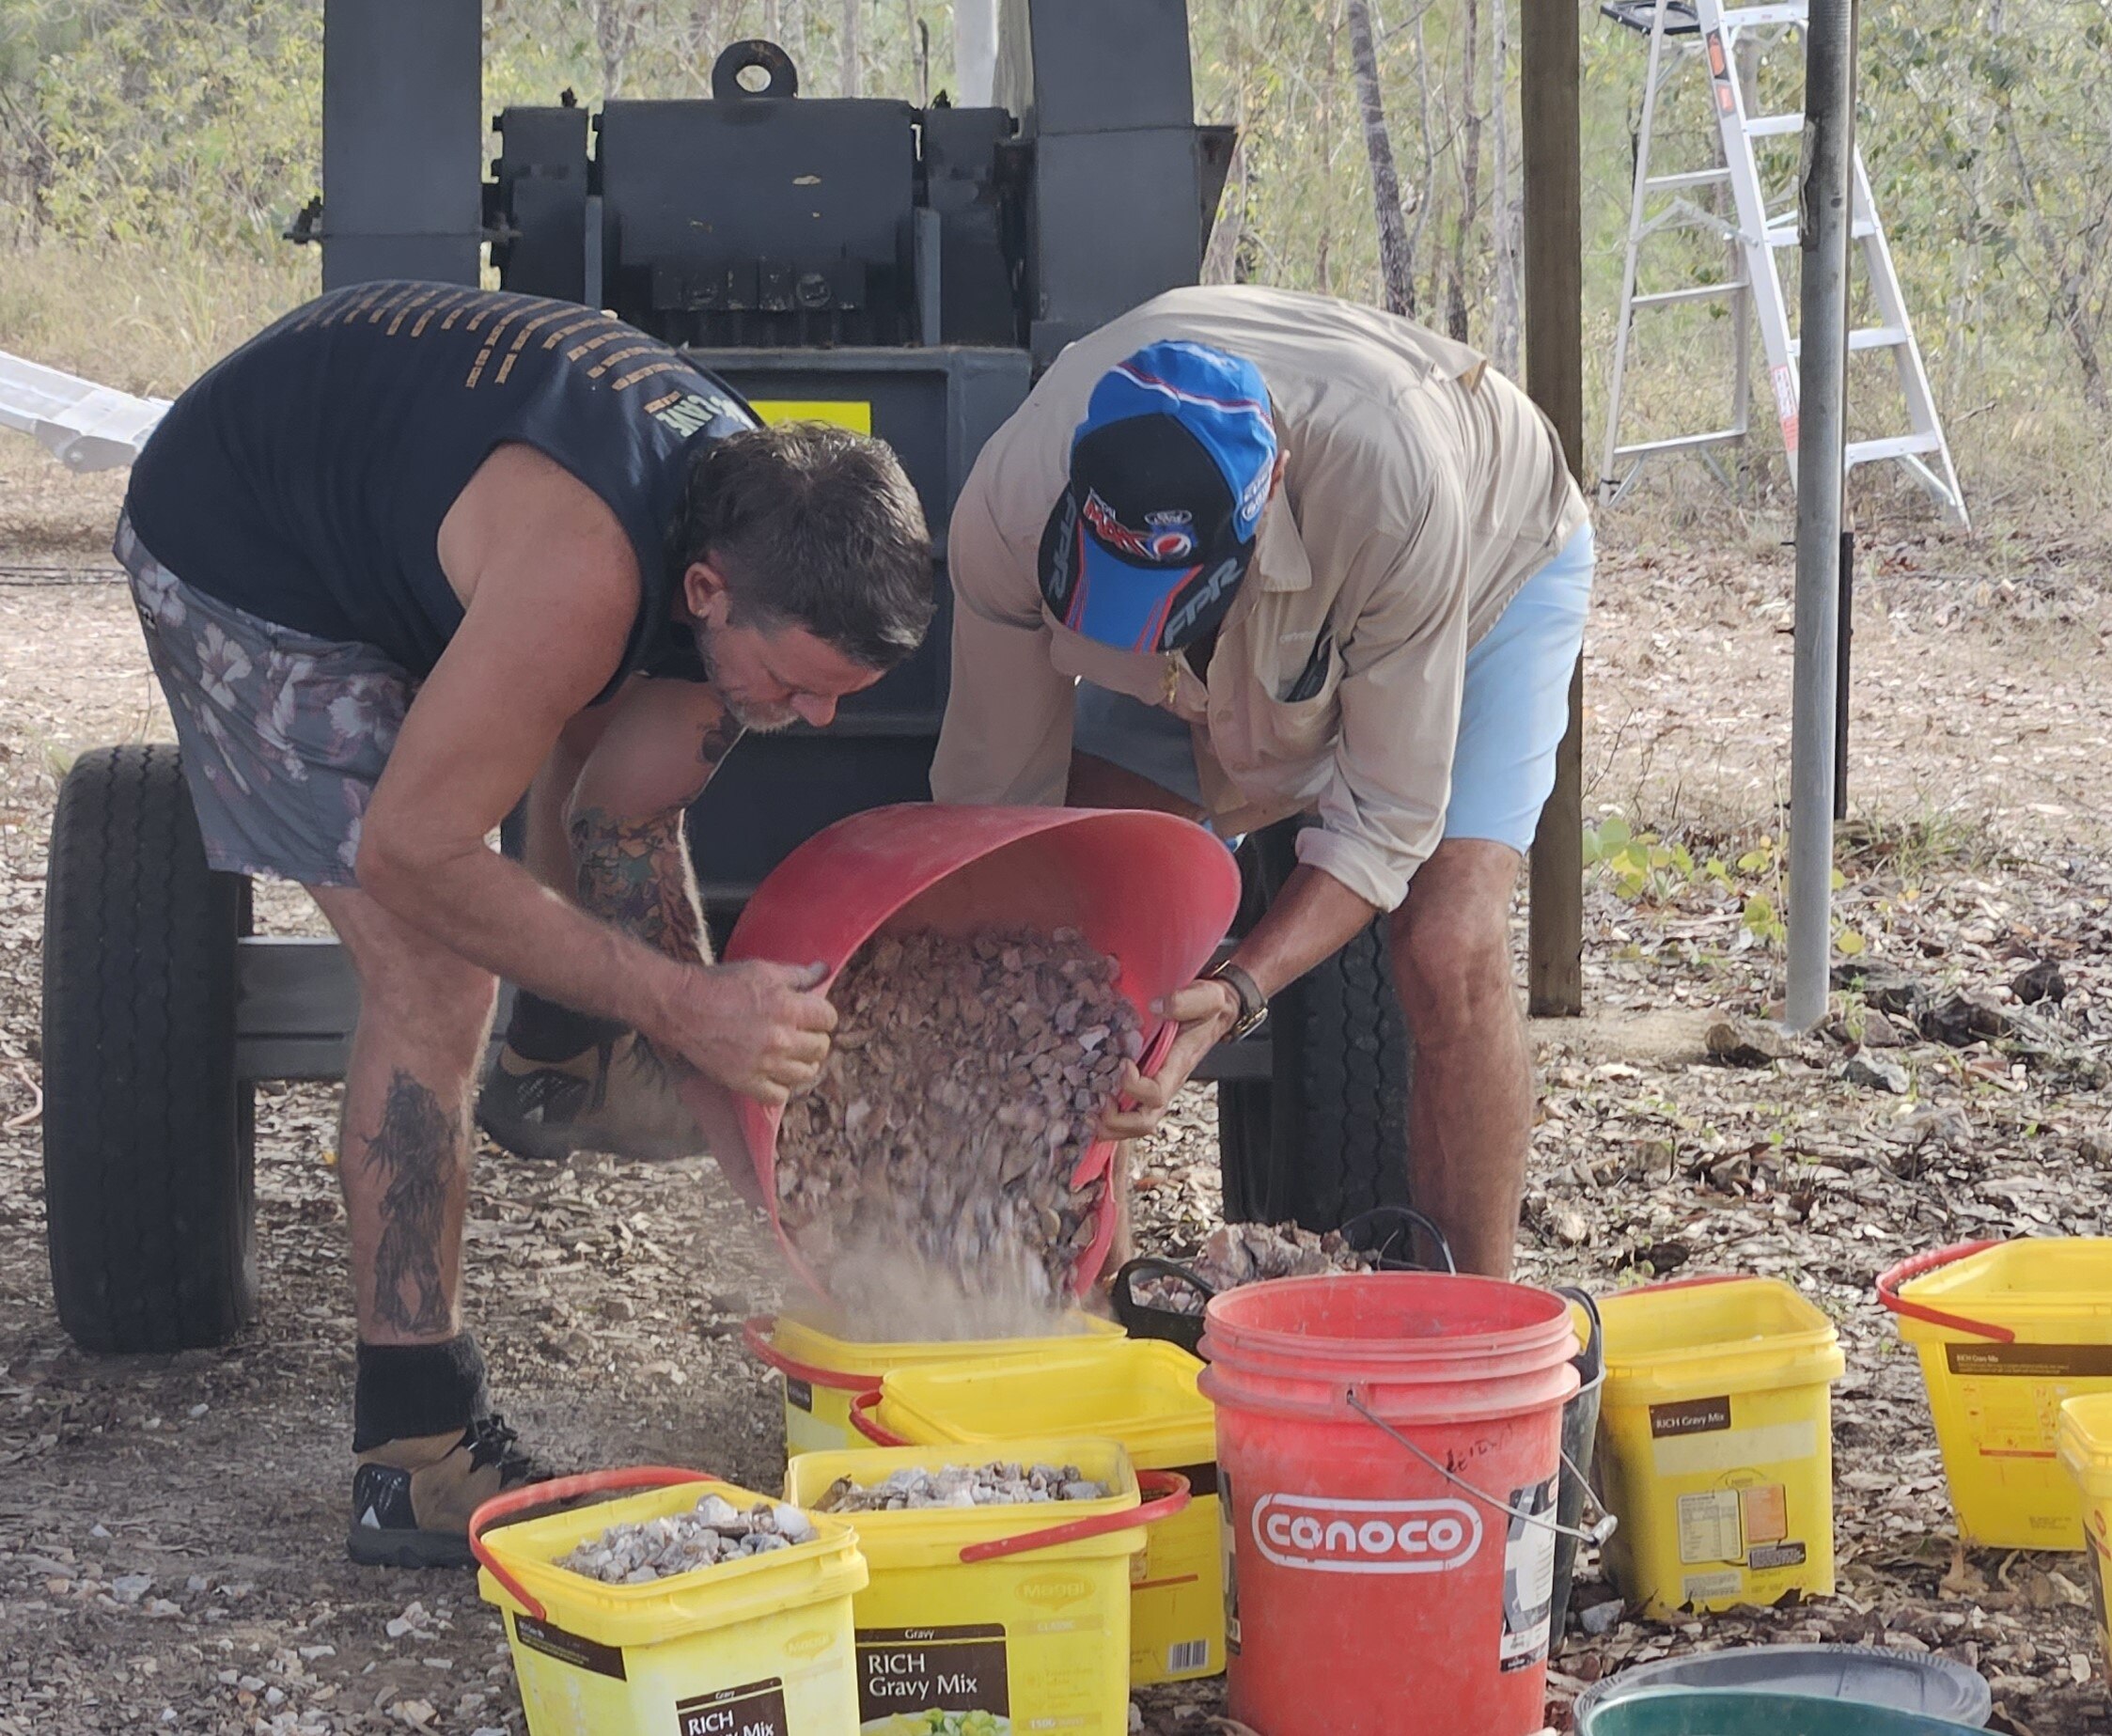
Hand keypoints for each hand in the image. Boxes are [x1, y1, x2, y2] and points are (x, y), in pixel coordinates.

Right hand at [655, 959, 836, 1105]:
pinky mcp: (745, 1082)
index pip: (829, 1019)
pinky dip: (780, 1086)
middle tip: (802, 1033)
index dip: (822, 1015)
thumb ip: (797, 975)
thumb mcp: (762, 970)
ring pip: (805, 1074)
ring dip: (802, 1063)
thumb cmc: (721, 984)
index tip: (812, 1014)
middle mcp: (780, 1039)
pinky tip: (773, 1073)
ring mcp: (763, 1064)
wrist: (682, 1007)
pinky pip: (778, 1095)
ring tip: (790, 1054)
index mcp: (788, 1008)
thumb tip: (823, 971)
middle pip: (821, 1048)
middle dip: (815, 1038)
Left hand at [1097, 976, 1241, 1140]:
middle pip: (1144, 1121)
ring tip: (1088, 1112)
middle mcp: (1166, 1082)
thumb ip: (1186, 1002)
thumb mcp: (1206, 998)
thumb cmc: (1209, 1009)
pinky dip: (1108, 1115)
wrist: (1215, 1013)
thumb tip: (1156, 1007)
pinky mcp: (1145, 1081)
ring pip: (1134, 1122)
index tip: (1124, 1064)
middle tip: (1098, 1102)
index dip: (1135, 1087)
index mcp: (1178, 1066)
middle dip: (1118, 1122)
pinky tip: (1089, 1105)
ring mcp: (1155, 1085)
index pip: (1156, 1093)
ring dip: (1110, 1124)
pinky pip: (1128, 1109)